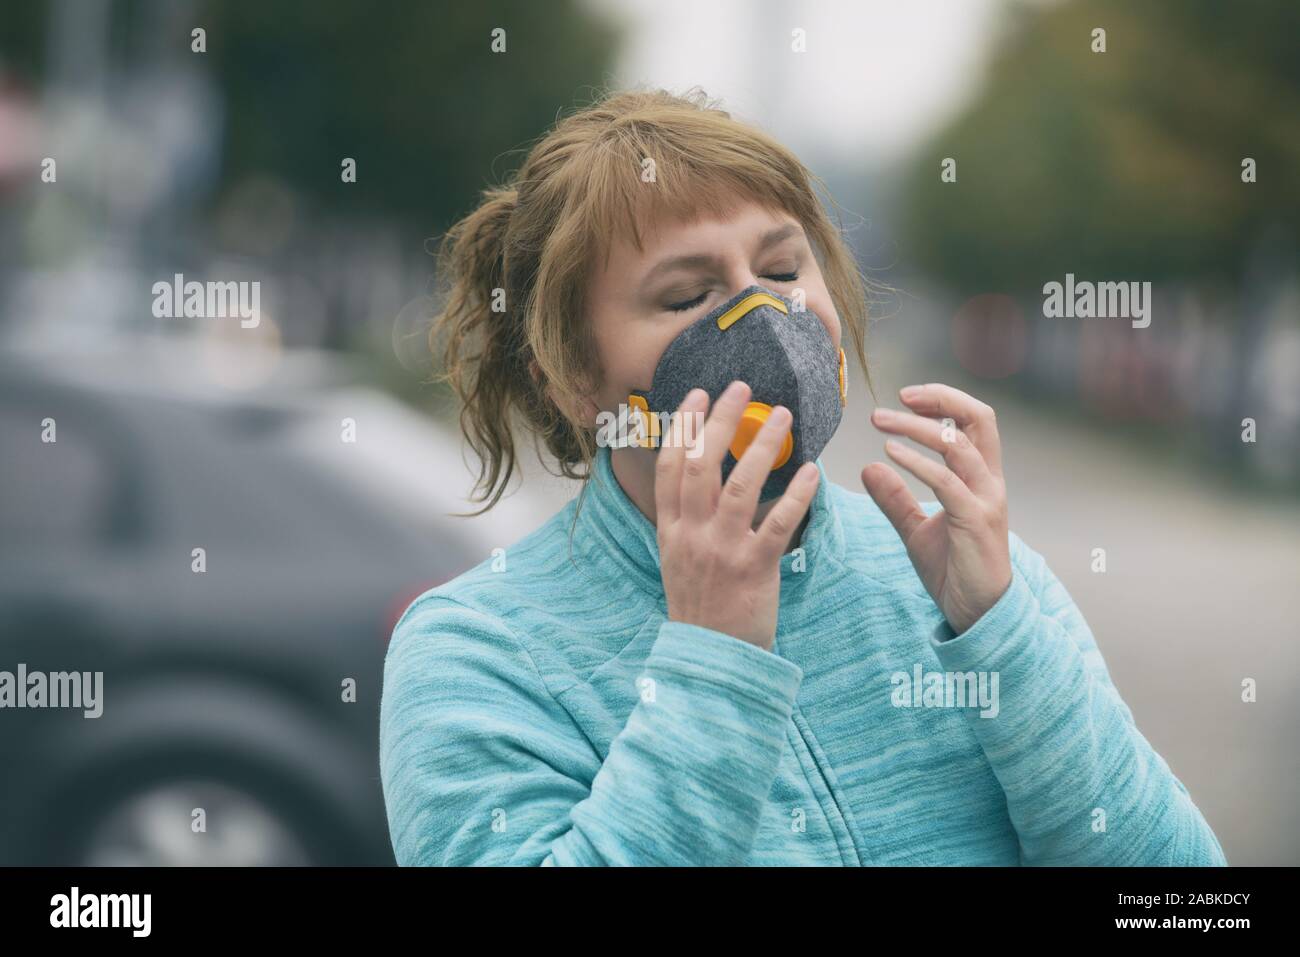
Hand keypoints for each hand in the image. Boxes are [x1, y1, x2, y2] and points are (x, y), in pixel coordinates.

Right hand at [656, 380, 820, 649]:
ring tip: (783, 416)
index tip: (697, 394)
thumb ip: (686, 521)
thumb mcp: (677, 560)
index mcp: (671, 530)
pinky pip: (778, 523)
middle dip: (721, 420)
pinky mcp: (754, 568)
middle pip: (702, 464)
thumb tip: (700, 476)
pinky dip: (796, 495)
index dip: (682, 426)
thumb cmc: (701, 607)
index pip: (670, 466)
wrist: (711, 660)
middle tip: (742, 388)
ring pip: (739, 485)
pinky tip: (812, 471)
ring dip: (762, 446)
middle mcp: (692, 534)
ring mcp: (722, 550)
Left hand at [861, 383, 1011, 635]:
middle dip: (941, 399)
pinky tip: (889, 454)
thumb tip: (870, 467)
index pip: (973, 422)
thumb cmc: (953, 569)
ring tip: (881, 421)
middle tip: (899, 396)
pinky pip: (947, 482)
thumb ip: (896, 498)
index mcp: (981, 478)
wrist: (976, 613)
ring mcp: (985, 500)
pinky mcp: (975, 522)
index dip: (944, 402)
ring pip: (958, 445)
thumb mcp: (916, 529)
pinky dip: (917, 463)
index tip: (906, 398)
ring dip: (918, 427)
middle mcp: (989, 482)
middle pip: (980, 419)